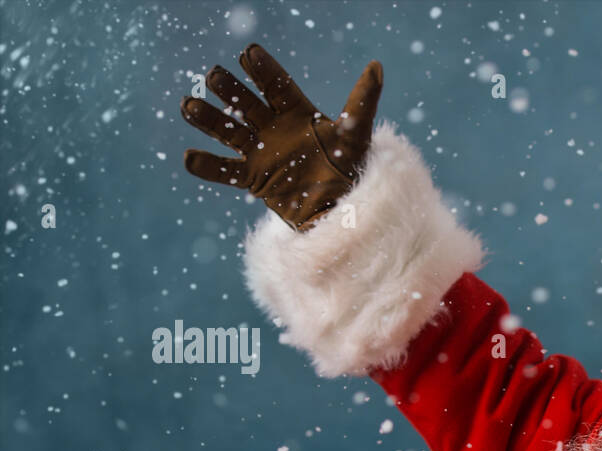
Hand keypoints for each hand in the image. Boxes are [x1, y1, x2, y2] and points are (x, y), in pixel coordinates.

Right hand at [179, 42, 382, 230]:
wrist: (342, 208)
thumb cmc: (350, 168)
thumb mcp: (356, 134)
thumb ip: (362, 102)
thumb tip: (377, 65)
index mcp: (296, 112)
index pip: (276, 85)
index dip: (262, 70)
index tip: (248, 53)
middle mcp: (273, 127)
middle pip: (245, 103)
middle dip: (229, 89)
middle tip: (214, 76)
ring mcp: (260, 152)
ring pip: (228, 131)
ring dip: (208, 119)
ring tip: (188, 106)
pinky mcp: (253, 179)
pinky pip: (226, 171)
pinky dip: (207, 166)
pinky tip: (188, 157)